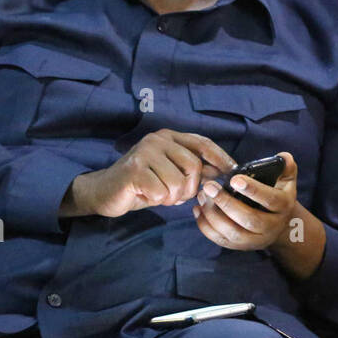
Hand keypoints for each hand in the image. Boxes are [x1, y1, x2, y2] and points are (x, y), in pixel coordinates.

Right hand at [61, 129, 232, 218]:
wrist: (105, 192)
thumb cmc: (142, 184)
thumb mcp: (171, 174)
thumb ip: (193, 170)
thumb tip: (220, 171)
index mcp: (169, 137)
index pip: (202, 143)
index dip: (220, 157)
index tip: (232, 171)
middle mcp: (157, 139)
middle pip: (194, 166)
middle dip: (190, 188)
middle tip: (175, 195)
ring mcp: (145, 152)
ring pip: (179, 182)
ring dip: (172, 197)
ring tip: (158, 194)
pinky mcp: (134, 170)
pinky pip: (162, 192)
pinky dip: (157, 200)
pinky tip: (145, 195)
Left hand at [193, 150, 300, 252]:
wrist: (277, 224)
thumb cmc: (277, 195)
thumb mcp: (286, 180)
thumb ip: (286, 166)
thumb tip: (283, 157)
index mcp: (283, 207)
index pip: (270, 200)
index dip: (253, 190)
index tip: (234, 179)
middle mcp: (272, 227)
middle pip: (249, 219)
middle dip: (226, 203)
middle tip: (209, 187)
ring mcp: (255, 239)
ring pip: (233, 232)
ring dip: (213, 215)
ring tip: (202, 196)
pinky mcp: (240, 246)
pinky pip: (221, 240)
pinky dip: (206, 226)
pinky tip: (198, 209)